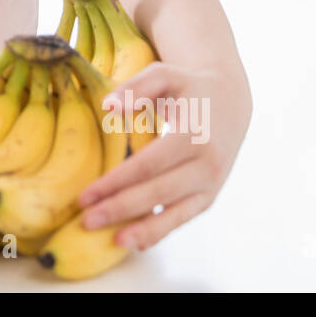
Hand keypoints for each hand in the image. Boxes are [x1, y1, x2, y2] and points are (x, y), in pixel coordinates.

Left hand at [76, 60, 250, 250]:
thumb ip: (136, 87)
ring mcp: (211, 183)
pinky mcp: (211, 195)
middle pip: (157, 193)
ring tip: (114, 241)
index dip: (115, 183)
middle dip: (120, 209)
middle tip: (86, 221)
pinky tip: (138, 242)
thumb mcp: (165, 75)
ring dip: (143, 229)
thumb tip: (108, 106)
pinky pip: (185, 217)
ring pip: (175, 213)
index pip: (147, 165)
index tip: (85, 195)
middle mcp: (206, 164)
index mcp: (193, 135)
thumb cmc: (188, 88)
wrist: (230, 102)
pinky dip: (163, 231)